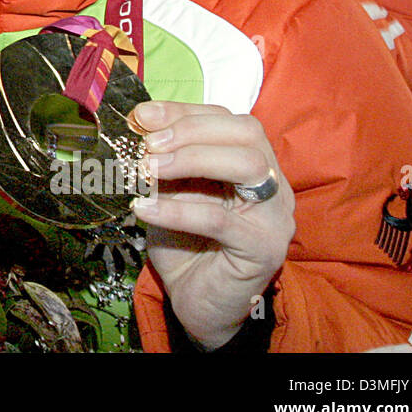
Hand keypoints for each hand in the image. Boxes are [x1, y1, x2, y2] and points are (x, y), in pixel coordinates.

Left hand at [130, 101, 295, 349]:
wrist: (196, 299)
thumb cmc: (184, 240)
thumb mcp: (170, 191)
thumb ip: (164, 161)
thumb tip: (137, 125)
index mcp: (252, 160)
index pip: (227, 118)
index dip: (183, 112)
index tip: (142, 116)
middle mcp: (272, 182)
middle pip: (246, 132)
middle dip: (190, 130)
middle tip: (147, 146)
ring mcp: (274, 215)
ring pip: (247, 166)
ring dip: (191, 159)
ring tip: (147, 171)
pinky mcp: (263, 249)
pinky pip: (221, 221)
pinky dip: (177, 210)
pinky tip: (143, 209)